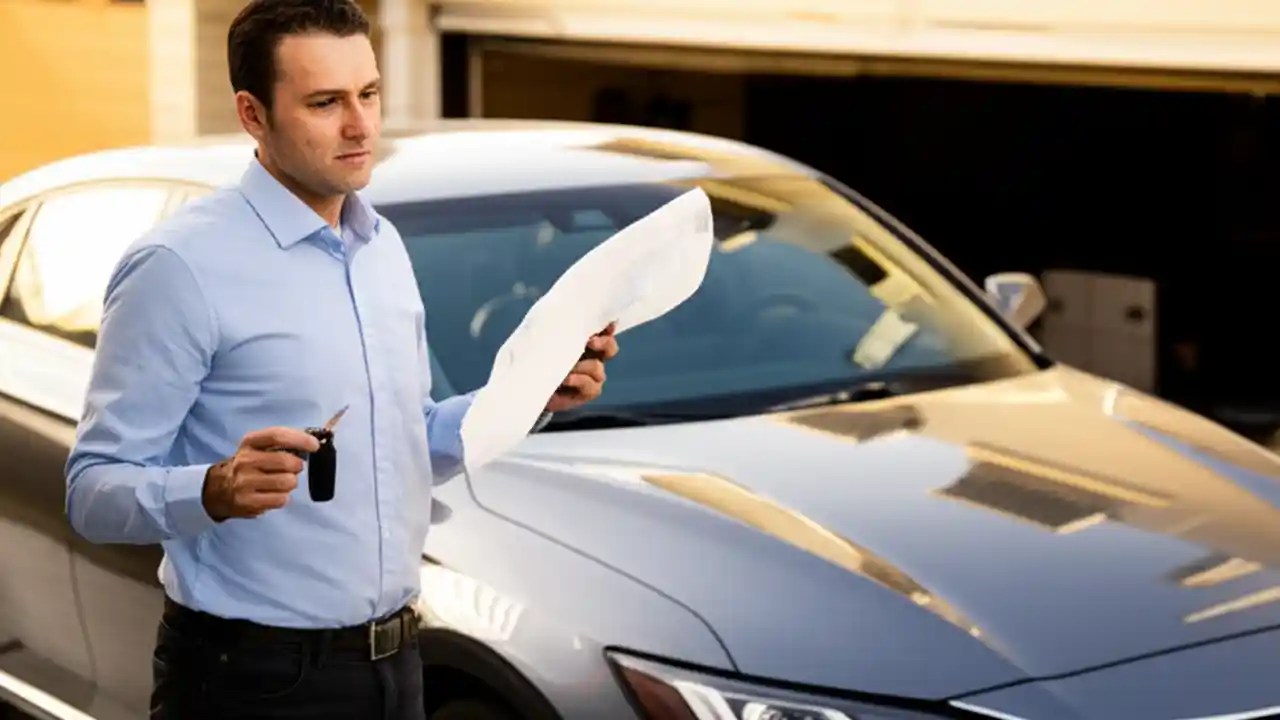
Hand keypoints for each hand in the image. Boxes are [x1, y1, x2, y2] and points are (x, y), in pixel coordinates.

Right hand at [202, 427, 319, 521]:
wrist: (218, 490)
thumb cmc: (249, 465)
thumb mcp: (257, 447)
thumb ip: (282, 443)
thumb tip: (312, 444)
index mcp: (249, 442)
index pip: (277, 436)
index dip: (300, 439)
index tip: (315, 445)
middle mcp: (245, 461)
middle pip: (286, 461)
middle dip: (297, 466)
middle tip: (293, 468)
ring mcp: (245, 483)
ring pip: (287, 482)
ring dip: (291, 483)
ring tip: (281, 482)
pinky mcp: (248, 502)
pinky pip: (281, 499)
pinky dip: (283, 497)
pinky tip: (273, 494)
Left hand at [546, 323, 619, 412]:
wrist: (530, 387)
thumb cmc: (538, 358)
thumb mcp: (545, 341)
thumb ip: (557, 331)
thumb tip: (563, 318)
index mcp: (586, 340)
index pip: (602, 330)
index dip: (607, 326)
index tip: (607, 323)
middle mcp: (594, 356)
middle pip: (610, 347)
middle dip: (604, 343)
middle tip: (590, 342)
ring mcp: (594, 375)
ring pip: (597, 367)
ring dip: (583, 366)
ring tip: (568, 367)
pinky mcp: (590, 391)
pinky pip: (591, 385)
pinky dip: (579, 380)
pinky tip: (566, 379)